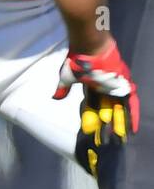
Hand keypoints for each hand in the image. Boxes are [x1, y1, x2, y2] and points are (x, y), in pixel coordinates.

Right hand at [54, 39, 139, 165]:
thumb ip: (63, 88)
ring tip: (121, 140)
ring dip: (120, 125)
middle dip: (109, 126)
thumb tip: (55, 98)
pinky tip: (132, 129)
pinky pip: (130, 104)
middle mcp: (106, 88)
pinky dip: (131, 117)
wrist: (91, 48)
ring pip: (120, 110)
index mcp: (93, 86)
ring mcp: (116, 87)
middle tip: (111, 141)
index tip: (93, 132)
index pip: (94, 107)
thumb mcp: (67, 76)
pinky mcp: (124, 86)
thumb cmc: (78, 61)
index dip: (94, 120)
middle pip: (108, 111)